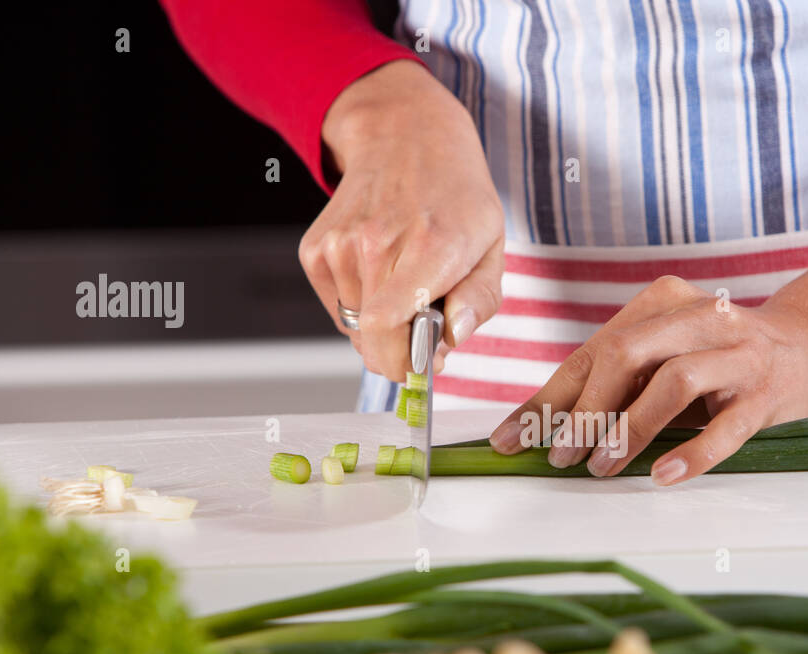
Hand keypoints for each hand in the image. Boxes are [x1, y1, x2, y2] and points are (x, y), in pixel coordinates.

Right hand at [299, 60, 504, 379]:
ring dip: (382, 326)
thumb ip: (480, 298)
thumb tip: (453, 338)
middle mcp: (379, 243)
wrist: (404, 137)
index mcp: (432, 246)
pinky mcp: (315, 250)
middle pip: (375, 343)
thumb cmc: (456, 197)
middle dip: (400, 355)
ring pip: (356, 331)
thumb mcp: (492, 244)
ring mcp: (340, 245)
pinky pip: (338, 310)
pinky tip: (379, 274)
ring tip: (403, 284)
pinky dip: (360, 306)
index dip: (410, 362)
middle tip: (422, 335)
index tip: (429, 362)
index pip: (392, 327)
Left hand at [487, 228, 807, 484]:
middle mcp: (698, 317)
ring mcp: (736, 353)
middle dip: (583, 410)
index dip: (546, 398)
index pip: (591, 351)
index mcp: (662, 303)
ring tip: (602, 467)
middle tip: (559, 456)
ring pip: (672, 382)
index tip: (510, 439)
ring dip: (629, 429)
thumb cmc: (722, 360)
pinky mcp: (768, 392)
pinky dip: (692, 453)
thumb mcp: (666, 355)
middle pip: (625, 355)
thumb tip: (547, 429)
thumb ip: (618, 380)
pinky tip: (664, 477)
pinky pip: (727, 425)